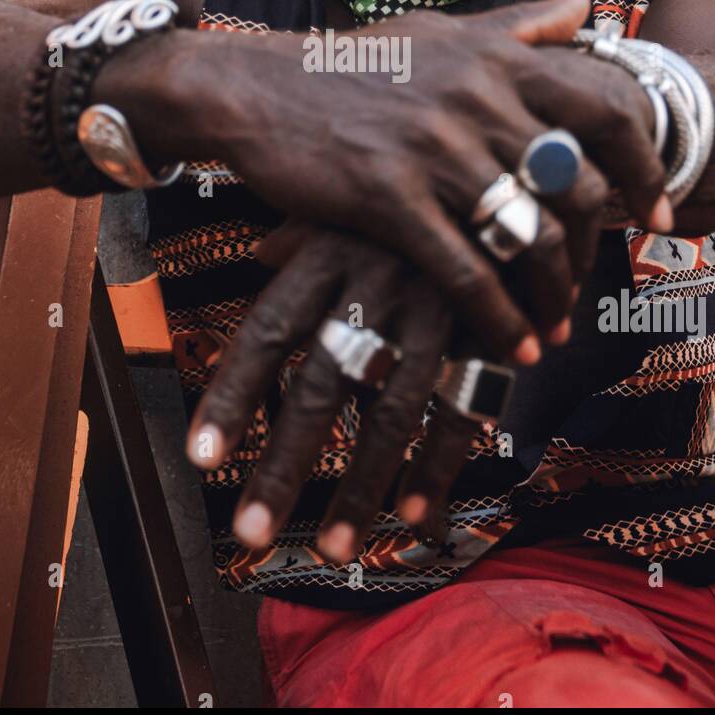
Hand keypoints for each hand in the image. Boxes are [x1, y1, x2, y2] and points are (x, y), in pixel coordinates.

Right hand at [102, 0, 668, 353]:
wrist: (258, 89)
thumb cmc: (356, 63)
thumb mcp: (444, 29)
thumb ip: (520, 24)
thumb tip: (586, 0)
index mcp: (497, 59)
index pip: (605, 112)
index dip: (645, 168)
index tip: (655, 212)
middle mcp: (477, 99)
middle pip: (576, 186)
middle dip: (596, 248)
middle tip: (594, 283)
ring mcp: (435, 148)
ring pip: (528, 234)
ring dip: (553, 293)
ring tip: (556, 325)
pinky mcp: (391, 196)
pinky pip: (466, 270)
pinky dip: (499, 317)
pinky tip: (514, 345)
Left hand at [186, 225, 478, 562]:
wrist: (514, 166)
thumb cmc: (412, 192)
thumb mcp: (350, 201)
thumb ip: (300, 238)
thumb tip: (258, 255)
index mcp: (328, 254)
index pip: (266, 333)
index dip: (233, 397)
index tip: (200, 459)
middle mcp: (376, 285)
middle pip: (321, 387)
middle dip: (285, 466)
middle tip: (252, 531)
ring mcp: (435, 312)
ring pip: (391, 413)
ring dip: (361, 488)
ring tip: (331, 548)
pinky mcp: (487, 333)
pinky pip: (460, 409)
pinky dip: (437, 465)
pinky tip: (413, 513)